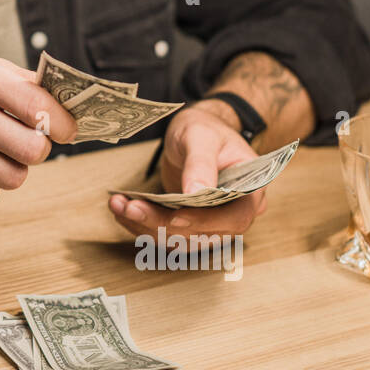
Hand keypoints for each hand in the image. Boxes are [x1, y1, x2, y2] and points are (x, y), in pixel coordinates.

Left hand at [108, 100, 267, 240]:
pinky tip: (120, 209)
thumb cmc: (204, 130)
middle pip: (202, 234)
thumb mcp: (202, 136)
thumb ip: (201, 163)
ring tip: (118, 206)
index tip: (174, 218)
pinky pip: (166, 235)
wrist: (195, 134)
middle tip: (130, 207)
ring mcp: (212, 224)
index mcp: (251, 192)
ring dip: (146, 227)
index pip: (233, 218)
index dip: (204, 222)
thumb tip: (196, 193)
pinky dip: (141, 225)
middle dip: (162, 224)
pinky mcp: (189, 226)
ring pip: (180, 240)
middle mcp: (234, 214)